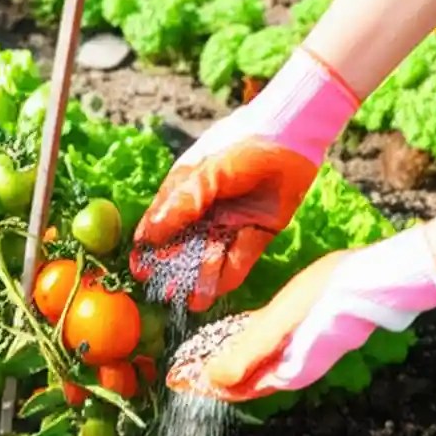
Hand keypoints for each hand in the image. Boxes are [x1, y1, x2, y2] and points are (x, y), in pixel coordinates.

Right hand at [129, 47, 358, 311]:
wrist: (294, 134)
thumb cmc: (245, 144)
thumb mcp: (208, 172)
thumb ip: (182, 203)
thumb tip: (150, 235)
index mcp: (187, 189)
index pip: (161, 223)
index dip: (150, 247)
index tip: (141, 270)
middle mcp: (206, 209)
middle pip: (185, 245)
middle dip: (175, 271)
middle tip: (168, 294)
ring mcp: (232, 221)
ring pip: (212, 255)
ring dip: (202, 278)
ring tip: (194, 302)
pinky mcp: (259, 230)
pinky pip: (241, 256)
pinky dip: (230, 272)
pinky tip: (218, 288)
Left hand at [166, 226, 435, 400]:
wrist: (377, 278)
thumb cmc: (328, 298)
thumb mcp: (280, 323)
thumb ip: (246, 354)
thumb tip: (212, 381)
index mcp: (283, 373)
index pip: (231, 389)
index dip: (199, 387)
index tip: (171, 382)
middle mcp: (289, 368)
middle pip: (238, 380)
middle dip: (206, 377)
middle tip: (175, 371)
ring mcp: (298, 352)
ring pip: (250, 364)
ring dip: (222, 361)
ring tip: (194, 355)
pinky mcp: (304, 332)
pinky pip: (264, 346)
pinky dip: (242, 344)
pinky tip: (232, 334)